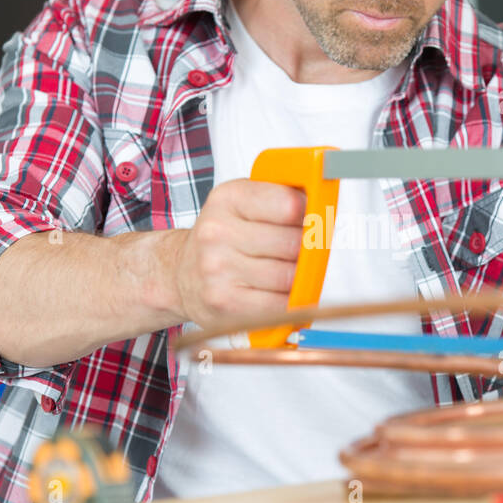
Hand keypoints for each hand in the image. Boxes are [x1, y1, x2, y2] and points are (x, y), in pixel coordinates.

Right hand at [170, 178, 305, 331]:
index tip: (310, 220)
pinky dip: (288, 302)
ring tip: (287, 271)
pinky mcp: (224, 303)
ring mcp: (217, 269)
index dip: (309, 214)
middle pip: (292, 243)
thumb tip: (321, 207)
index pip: (288, 204)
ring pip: (289, 276)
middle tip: (302, 250)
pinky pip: (278, 305)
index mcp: (227, 199)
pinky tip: (280, 293)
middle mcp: (217, 232)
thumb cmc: (221, 238)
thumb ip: (280, 198)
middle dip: (306, 249)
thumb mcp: (243, 203)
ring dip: (297, 278)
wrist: (181, 274)